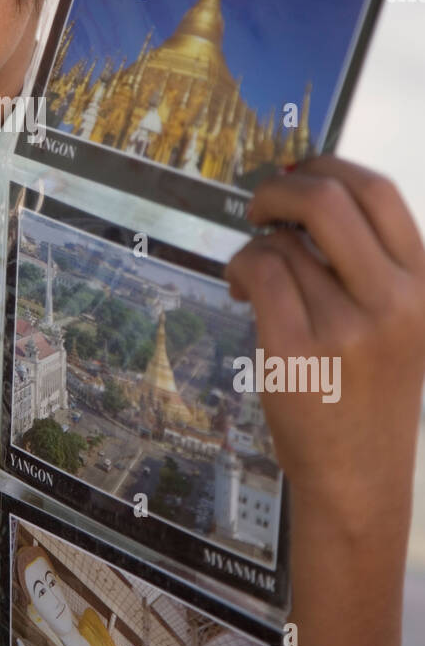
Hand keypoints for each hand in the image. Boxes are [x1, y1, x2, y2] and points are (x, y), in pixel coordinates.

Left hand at [225, 156, 424, 522]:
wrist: (360, 479)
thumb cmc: (371, 395)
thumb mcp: (401, 322)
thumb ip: (371, 262)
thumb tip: (309, 189)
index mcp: (423, 285)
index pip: (380, 192)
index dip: (329, 167)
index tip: (300, 173)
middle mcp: (393, 302)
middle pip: (328, 198)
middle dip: (280, 188)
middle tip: (261, 206)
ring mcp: (346, 328)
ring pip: (282, 241)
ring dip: (257, 246)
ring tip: (256, 275)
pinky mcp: (297, 351)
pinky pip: (258, 271)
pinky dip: (239, 267)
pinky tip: (241, 289)